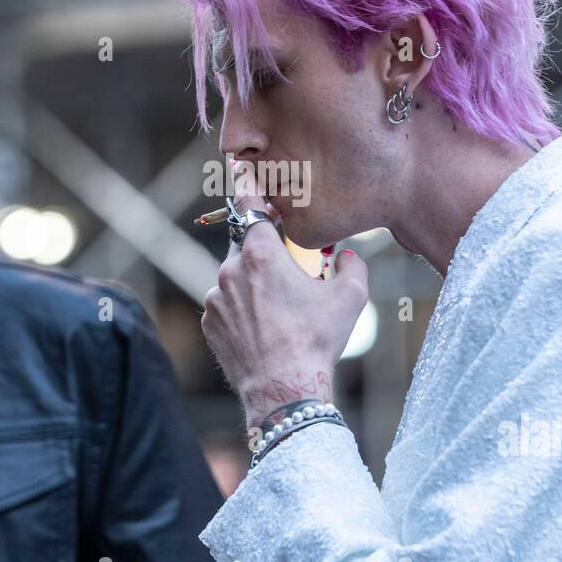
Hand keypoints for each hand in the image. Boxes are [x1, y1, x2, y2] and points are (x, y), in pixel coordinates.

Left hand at [200, 165, 368, 428]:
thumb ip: (352, 264)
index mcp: (261, 253)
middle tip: (288, 274)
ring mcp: (215, 296)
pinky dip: (241, 310)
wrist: (283, 388)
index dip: (250, 188)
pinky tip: (263, 329)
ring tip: (279, 313)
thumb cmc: (316, 339)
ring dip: (254, 285)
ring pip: (236, 278)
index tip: (244, 172)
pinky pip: (225, 304)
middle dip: (265, 253)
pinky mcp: (209, 322)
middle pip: (247, 245)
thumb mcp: (349, 297)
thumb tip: (348, 255)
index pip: (250, 205)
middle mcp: (231, 268)